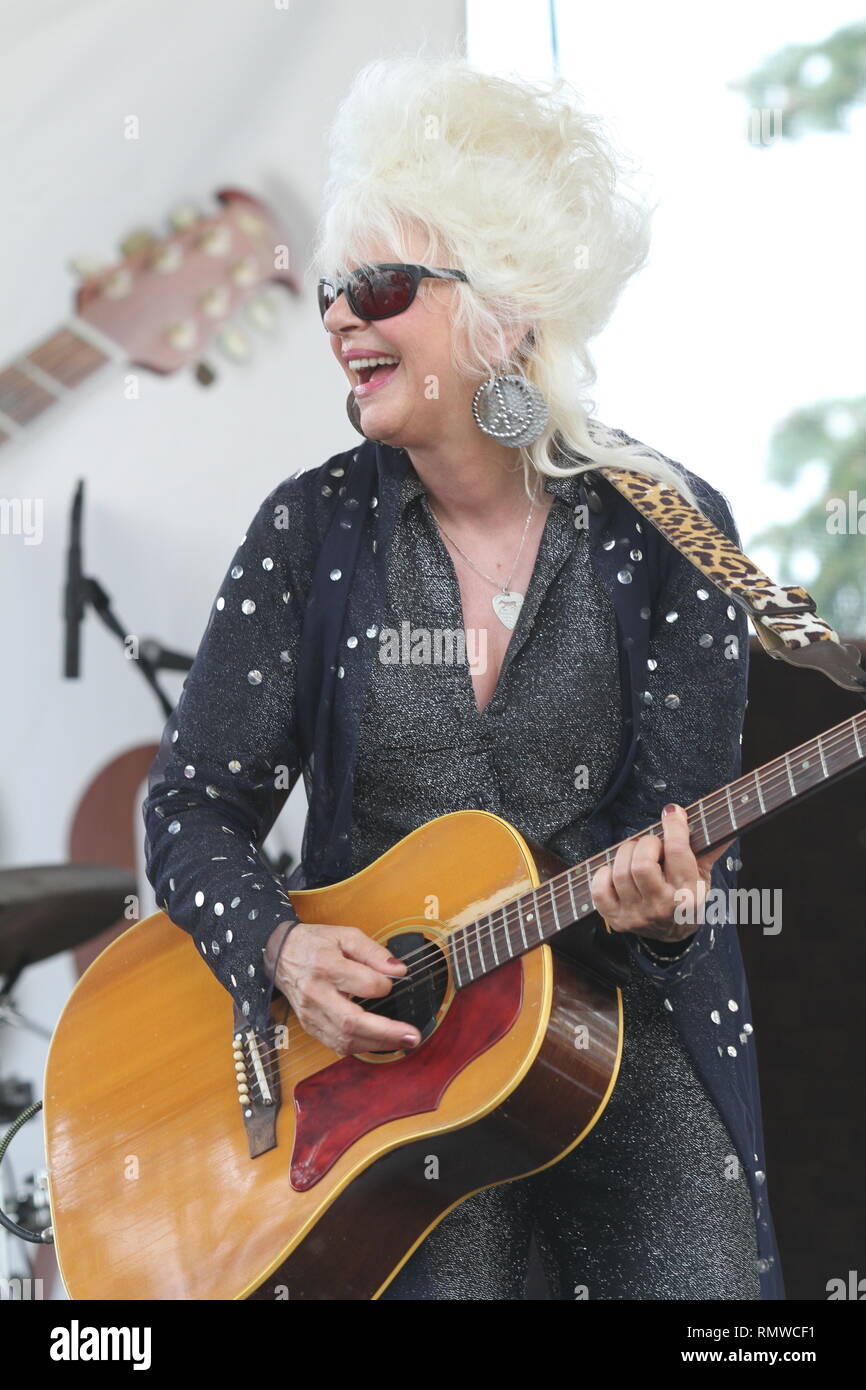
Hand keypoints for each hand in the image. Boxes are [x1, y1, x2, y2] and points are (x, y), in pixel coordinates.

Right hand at [264, 921, 421, 1055]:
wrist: (280, 954)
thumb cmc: (315, 943)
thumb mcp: (345, 935)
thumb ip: (374, 952)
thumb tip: (399, 971)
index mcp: (326, 966)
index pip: (364, 984)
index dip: (385, 985)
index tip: (394, 981)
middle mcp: (316, 994)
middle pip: (352, 1023)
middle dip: (387, 1033)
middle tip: (413, 1036)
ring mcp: (311, 1014)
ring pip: (345, 1040)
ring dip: (377, 1044)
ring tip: (402, 1041)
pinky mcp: (310, 1026)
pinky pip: (336, 1044)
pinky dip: (360, 1046)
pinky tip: (378, 1042)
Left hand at [589, 803, 734, 942]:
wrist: (672, 935)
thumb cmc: (687, 900)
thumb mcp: (703, 877)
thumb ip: (709, 849)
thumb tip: (727, 822)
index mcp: (688, 895)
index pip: (678, 853)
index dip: (674, 826)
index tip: (672, 812)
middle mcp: (661, 907)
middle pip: (642, 864)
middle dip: (646, 843)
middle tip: (652, 844)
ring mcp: (636, 915)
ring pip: (620, 872)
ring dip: (626, 853)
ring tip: (636, 854)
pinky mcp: (615, 918)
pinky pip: (599, 888)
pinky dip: (605, 873)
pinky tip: (618, 872)